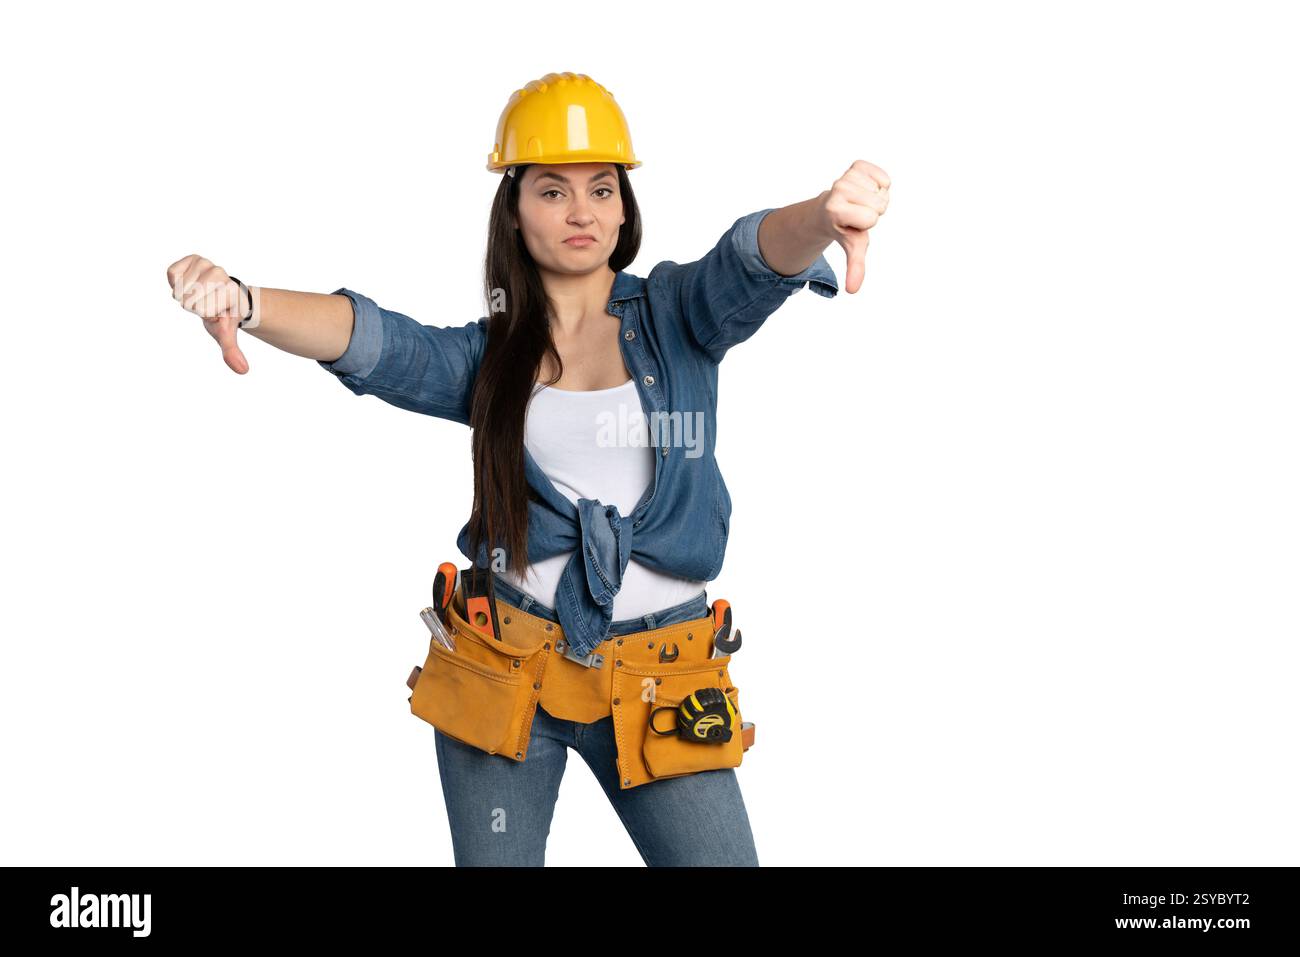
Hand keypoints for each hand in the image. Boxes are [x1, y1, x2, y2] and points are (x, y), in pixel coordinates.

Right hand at [165, 254, 250, 373]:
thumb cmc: (223, 316)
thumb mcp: (226, 334)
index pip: (200, 309)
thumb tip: (243, 370)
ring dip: (184, 294)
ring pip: (179, 287)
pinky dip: (175, 281)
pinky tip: (188, 283)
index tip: (214, 312)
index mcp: (230, 291)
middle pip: (187, 299)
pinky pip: (172, 273)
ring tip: (198, 294)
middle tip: (205, 303)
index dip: (203, 314)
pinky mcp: (194, 257)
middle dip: (192, 306)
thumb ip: (232, 351)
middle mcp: (221, 273)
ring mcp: (208, 263)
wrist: (223, 296)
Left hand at [820, 160, 890, 294]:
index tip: (855, 223)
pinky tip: (865, 189)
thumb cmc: (844, 229)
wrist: (829, 209)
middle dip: (874, 210)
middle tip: (859, 212)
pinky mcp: (856, 165)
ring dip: (876, 197)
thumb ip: (854, 267)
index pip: (871, 217)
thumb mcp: (851, 248)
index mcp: (835, 209)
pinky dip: (879, 183)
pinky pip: (883, 177)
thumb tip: (852, 290)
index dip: (868, 223)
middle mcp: (837, 189)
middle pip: (879, 203)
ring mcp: (846, 176)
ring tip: (860, 202)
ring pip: (882, 190)